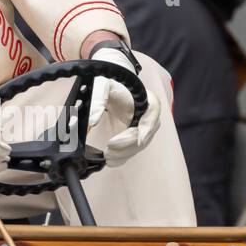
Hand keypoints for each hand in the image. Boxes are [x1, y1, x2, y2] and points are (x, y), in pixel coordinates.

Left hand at [86, 47, 160, 165]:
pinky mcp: (134, 138)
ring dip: (123, 153)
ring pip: (138, 146)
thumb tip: (92, 120)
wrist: (113, 88)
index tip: (139, 138)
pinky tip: (110, 160)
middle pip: (145, 134)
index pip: (153, 113)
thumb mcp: (103, 86)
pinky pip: (131, 151)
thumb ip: (98, 100)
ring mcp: (143, 129)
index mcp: (147, 99)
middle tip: (110, 147)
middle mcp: (149, 116)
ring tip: (107, 155)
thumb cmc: (111, 85)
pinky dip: (121, 157)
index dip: (148, 127)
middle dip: (128, 143)